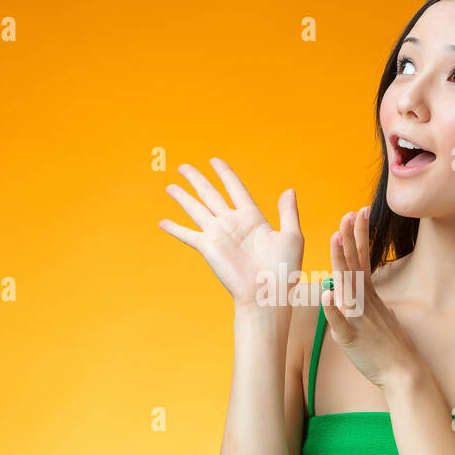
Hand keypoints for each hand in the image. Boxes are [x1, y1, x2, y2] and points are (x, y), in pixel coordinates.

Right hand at [158, 158, 303, 309]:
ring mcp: (218, 234)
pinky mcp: (208, 247)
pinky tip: (162, 222)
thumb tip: (289, 190)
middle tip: (183, 167)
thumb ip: (288, 212)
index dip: (225, 174)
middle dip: (197, 180)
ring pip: (196, 209)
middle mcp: (232, 223)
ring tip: (170, 186)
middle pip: (210, 194)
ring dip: (182, 197)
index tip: (214, 161)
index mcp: (252, 217)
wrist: (267, 293)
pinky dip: (175, 228)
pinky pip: (188, 235)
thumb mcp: (292, 236)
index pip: (235, 188)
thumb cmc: (284, 269)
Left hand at [322, 205, 419, 389]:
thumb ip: (372, 304)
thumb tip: (368, 295)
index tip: (358, 212)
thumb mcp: (382, 318)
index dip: (359, 235)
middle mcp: (364, 302)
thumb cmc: (392, 348)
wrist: (404, 372)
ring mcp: (358, 318)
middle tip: (348, 213)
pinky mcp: (351, 338)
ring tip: (334, 238)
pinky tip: (327, 295)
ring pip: (347, 285)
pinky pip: (341, 322)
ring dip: (340, 262)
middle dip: (350, 237)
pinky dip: (333, 310)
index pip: (362, 259)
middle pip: (355, 264)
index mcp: (369, 296)